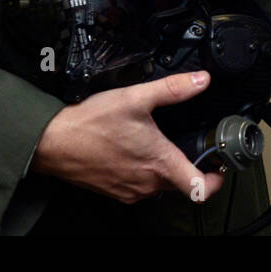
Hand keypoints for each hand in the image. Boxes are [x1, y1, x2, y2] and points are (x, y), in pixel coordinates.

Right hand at [30, 71, 225, 204]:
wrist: (52, 143)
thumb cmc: (90, 123)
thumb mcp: (136, 97)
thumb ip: (173, 89)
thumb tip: (201, 80)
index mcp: (159, 164)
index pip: (200, 188)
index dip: (215, 181)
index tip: (219, 168)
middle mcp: (147, 184)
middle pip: (180, 184)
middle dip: (188, 166)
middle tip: (187, 145)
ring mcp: (130, 191)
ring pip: (158, 185)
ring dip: (162, 168)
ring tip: (155, 144)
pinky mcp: (114, 191)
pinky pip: (138, 186)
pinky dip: (142, 172)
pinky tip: (132, 151)